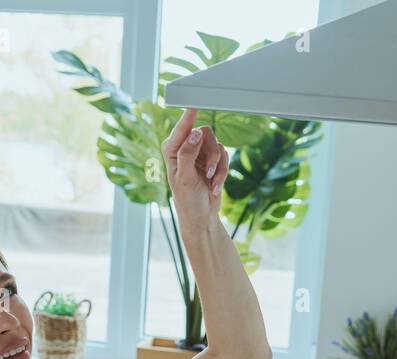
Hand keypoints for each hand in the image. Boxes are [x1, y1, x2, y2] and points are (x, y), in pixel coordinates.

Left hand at [162, 108, 228, 232]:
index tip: (196, 102)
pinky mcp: (211, 161)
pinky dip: (222, 172)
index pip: (182, 128)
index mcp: (172, 150)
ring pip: (217, 146)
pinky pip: (224, 156)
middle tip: (208, 172)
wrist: (202, 217)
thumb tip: (195, 132)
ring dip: (218, 167)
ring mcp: (199, 154)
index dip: (190, 115)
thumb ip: (188, 154)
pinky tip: (214, 186)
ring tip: (211, 183)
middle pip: (206, 135)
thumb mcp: (185, 178)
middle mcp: (185, 148)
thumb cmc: (188, 201)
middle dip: (211, 155)